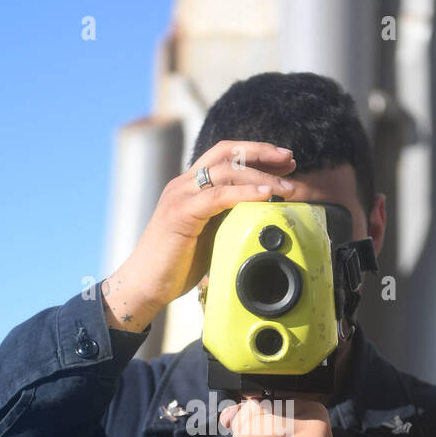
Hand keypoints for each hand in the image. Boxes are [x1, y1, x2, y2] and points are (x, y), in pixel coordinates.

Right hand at [100, 141, 297, 331]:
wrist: (145, 285)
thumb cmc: (176, 266)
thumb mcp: (209, 235)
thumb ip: (228, 219)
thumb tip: (260, 216)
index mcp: (191, 186)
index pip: (226, 156)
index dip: (256, 154)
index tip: (284, 163)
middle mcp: (184, 184)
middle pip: (226, 151)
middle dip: (262, 152)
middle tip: (290, 161)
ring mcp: (180, 196)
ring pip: (226, 170)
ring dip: (261, 175)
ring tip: (287, 186)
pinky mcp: (180, 213)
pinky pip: (218, 196)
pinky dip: (244, 193)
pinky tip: (264, 195)